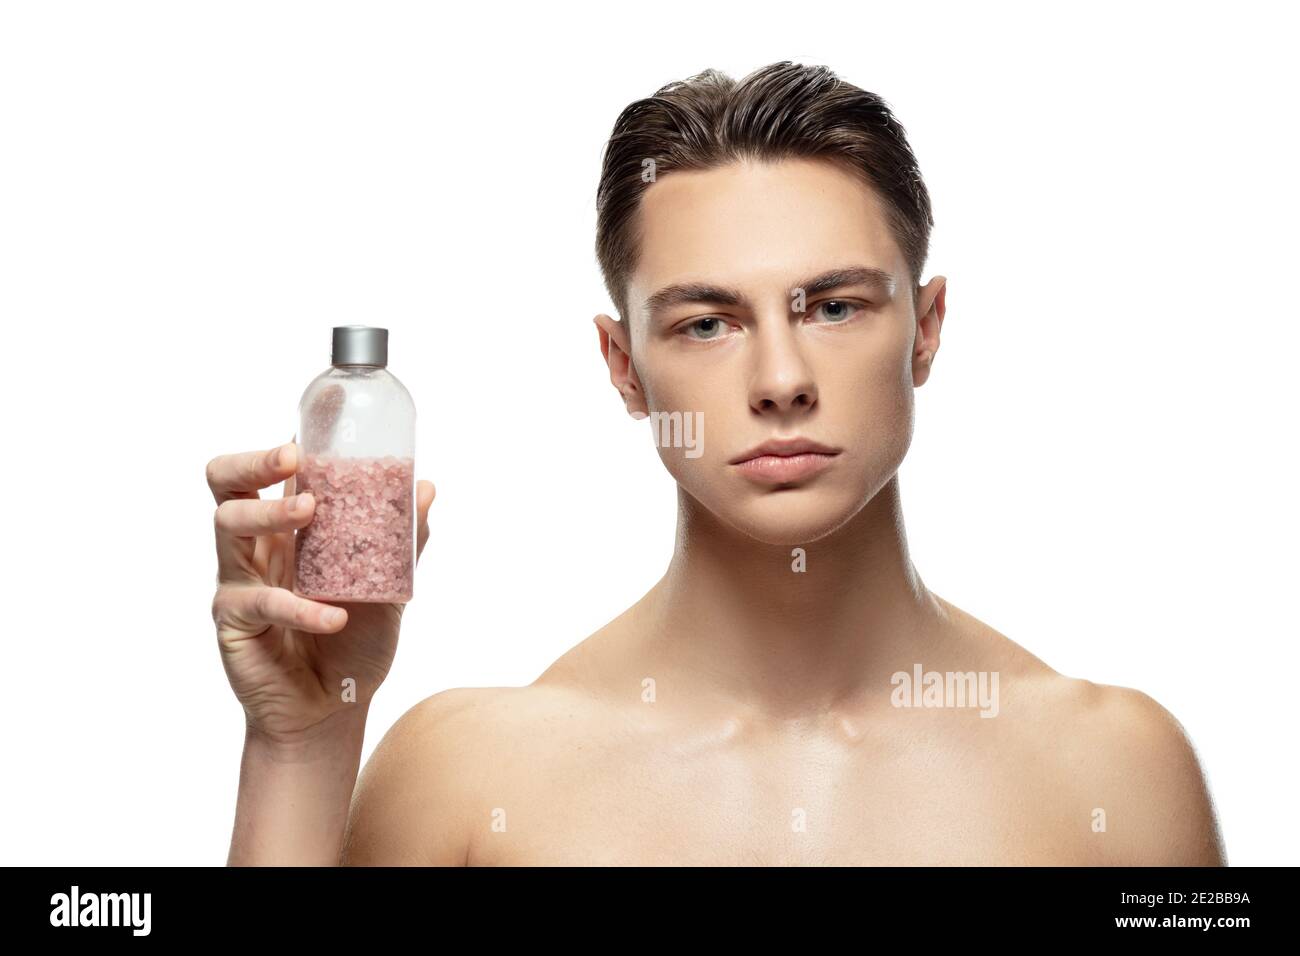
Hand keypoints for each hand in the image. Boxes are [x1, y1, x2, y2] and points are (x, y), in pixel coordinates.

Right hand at [207, 439, 434, 744]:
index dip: (277, 445)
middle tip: (290, 458)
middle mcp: (257, 546)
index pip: (269, 472)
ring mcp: (238, 580)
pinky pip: (260, 601)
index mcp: (290, 528)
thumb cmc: (354, 641)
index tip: (306, 429)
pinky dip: (301, 606)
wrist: (331, 709)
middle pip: (226, 483)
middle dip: (252, 461)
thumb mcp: (390, 589)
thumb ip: (403, 543)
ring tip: (310, 514)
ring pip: (229, 526)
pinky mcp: (233, 621)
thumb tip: (426, 486)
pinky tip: (335, 615)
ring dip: (271, 512)